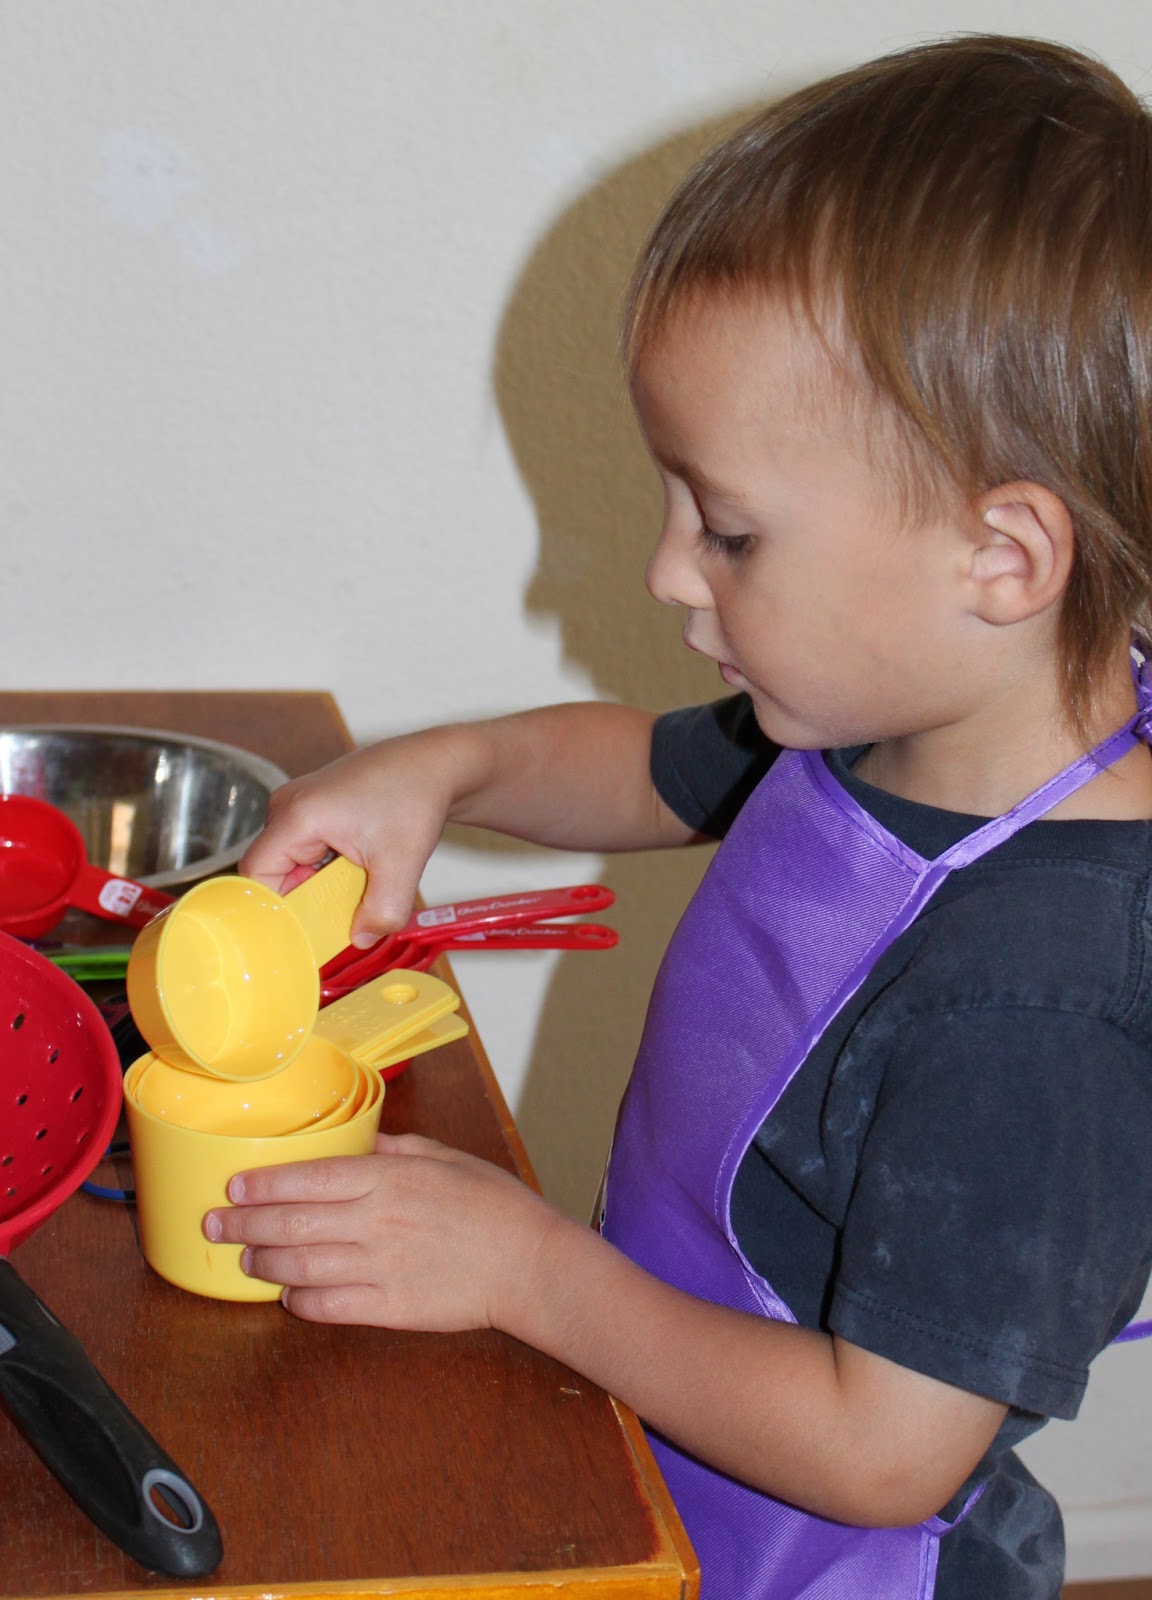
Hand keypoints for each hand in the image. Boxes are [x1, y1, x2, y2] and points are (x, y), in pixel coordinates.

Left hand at [202, 1133, 558, 1329]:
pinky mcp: (389, 1309)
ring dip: (264, 1264)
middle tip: (214, 1226)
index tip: (233, 1186)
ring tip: (243, 1260)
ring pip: (301, 1267)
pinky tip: (287, 1297)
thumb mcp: (447, 1158)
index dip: (263, 1184)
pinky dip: (300, 1303)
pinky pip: (330, 1306)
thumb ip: (397, 1148)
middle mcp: (377, 1222)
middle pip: (292, 1223)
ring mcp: (381, 1268)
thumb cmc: (495, 1206)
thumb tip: (359, 1141)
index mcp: (390, 1179)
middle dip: (244, 1225)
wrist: (530, 1264)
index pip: (309, 1178)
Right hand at [238, 729, 468, 944]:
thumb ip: (383, 911)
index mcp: (297, 815)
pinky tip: (359, 868)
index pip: (257, 874)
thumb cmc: (416, 796)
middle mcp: (288, 805)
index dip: (275, 908)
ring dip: (321, 883)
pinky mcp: (313, 808)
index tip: (301, 932)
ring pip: (293, 862)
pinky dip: (329, 868)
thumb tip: (360, 939)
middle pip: (274, 870)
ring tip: (358, 883)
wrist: (436, 763)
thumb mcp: (402, 864)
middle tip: (341, 914)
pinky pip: (307, 850)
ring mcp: (299, 804)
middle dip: (306, 898)